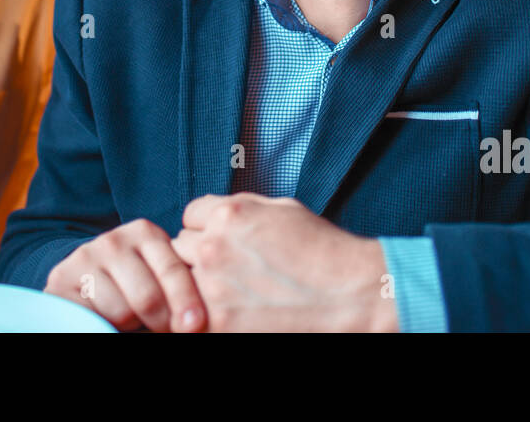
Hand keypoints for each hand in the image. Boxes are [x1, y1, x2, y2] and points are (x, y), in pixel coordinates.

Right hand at [44, 219, 206, 332]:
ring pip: (123, 310)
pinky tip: (107, 319)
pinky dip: (105, 324)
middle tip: (164, 330)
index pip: (172, 271)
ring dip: (130, 324)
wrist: (82, 279)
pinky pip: (95, 316)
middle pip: (148, 296)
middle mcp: (114, 240)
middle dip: (161, 321)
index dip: (186, 302)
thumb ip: (176, 285)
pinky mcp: (62, 281)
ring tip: (129, 319)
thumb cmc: (133, 283)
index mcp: (145, 233)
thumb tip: (196, 318)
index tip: (194, 325)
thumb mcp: (156, 275)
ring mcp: (86, 258)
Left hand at [172, 193, 397, 331]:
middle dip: (196, 255)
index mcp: (230, 213)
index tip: (220, 241)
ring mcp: (213, 287)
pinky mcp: (220, 322)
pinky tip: (233, 311)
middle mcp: (215, 246)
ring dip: (196, 285)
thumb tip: (214, 213)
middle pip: (178, 246)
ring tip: (227, 291)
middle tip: (223, 269)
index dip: (205, 227)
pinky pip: (192, 314)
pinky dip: (205, 313)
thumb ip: (240, 208)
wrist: (350, 294)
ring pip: (180, 281)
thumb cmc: (322, 250)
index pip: (190, 214)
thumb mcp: (281, 209)